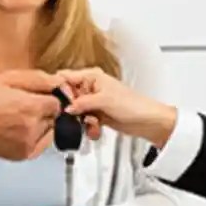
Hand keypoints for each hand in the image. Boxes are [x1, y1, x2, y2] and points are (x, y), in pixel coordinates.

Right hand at [0, 70, 64, 159]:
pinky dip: (36, 136)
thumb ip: (39, 79)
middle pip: (55, 116)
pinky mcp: (26, 154)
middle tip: (24, 107)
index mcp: (31, 106)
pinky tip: (19, 130)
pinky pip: (43, 143)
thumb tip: (59, 82)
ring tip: (19, 119)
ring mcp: (30, 142)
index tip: (37, 98)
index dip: (48, 98)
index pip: (58, 102)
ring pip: (50, 130)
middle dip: (44, 110)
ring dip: (41, 123)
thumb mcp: (9, 79)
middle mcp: (33, 126)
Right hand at [58, 67, 176, 147]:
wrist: (147, 121)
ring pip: (75, 111)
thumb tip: (66, 107)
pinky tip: (95, 129)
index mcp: (92, 76)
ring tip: (91, 124)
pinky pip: (83, 121)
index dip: (59, 88)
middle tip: (76, 116)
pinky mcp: (97, 114)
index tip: (58, 102)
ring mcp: (94, 102)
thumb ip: (82, 103)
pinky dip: (87, 127)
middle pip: (68, 96)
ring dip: (80, 120)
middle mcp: (91, 87)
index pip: (66, 77)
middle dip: (70, 109)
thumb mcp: (103, 100)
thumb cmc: (133, 105)